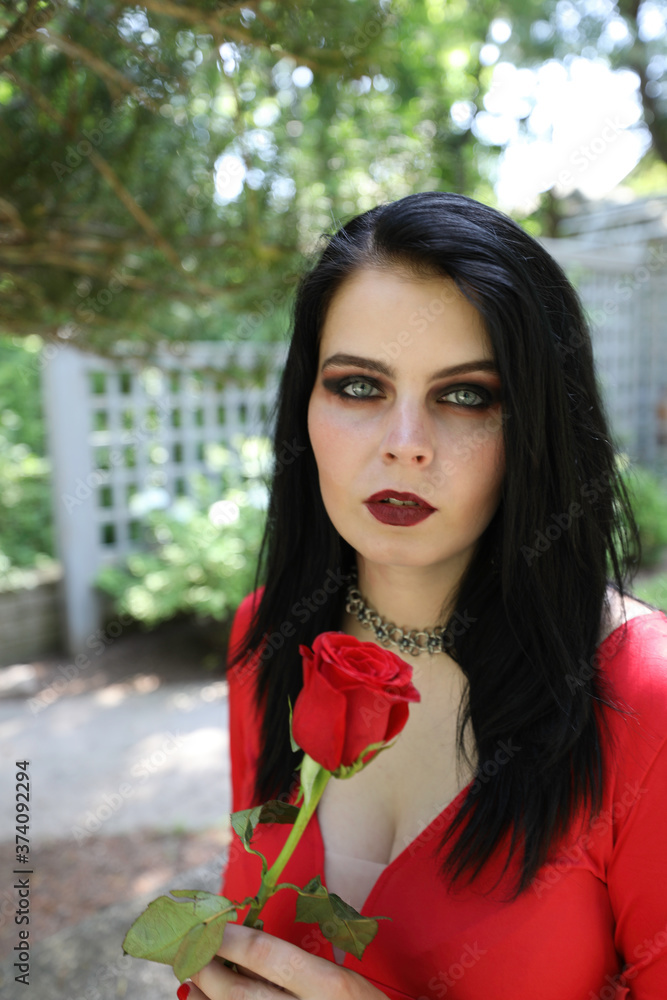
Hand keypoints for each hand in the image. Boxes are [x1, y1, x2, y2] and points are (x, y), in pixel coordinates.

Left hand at [177, 922, 389, 998]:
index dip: (231, 939)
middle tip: (185, 951)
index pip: (268, 956)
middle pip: (239, 994)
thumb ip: (297, 967)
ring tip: (191, 981)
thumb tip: (241, 944)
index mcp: (331, 987)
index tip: (208, 924)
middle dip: (205, 970)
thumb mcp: (342, 982)